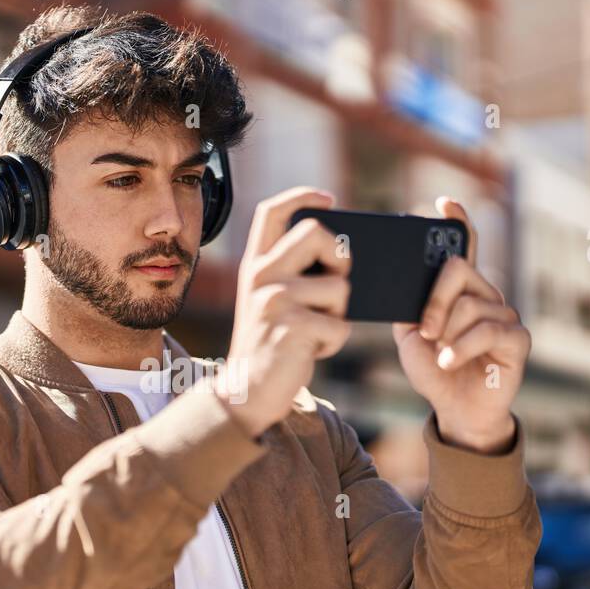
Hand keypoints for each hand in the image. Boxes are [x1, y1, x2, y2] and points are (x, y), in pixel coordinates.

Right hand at [214, 186, 351, 436]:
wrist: (246, 392)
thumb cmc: (270, 344)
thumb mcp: (271, 301)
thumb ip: (293, 273)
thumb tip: (343, 251)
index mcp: (255, 264)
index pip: (273, 212)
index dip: (303, 196)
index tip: (329, 199)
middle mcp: (261, 275)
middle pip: (318, 233)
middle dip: (340, 257)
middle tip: (335, 283)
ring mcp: (275, 299)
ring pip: (340, 286)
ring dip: (339, 313)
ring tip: (313, 331)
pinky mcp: (293, 327)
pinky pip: (340, 324)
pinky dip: (334, 341)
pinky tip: (311, 350)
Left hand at [392, 197, 529, 453]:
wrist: (455, 410)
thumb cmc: (435, 371)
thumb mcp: (410, 336)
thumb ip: (408, 306)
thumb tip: (401, 279)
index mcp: (461, 291)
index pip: (463, 248)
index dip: (457, 223)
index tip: (443, 203)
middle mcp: (486, 296)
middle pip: (457, 271)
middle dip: (434, 302)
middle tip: (426, 331)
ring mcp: (505, 315)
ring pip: (468, 305)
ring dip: (447, 335)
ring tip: (443, 357)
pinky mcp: (518, 339)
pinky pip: (486, 330)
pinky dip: (461, 348)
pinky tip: (451, 363)